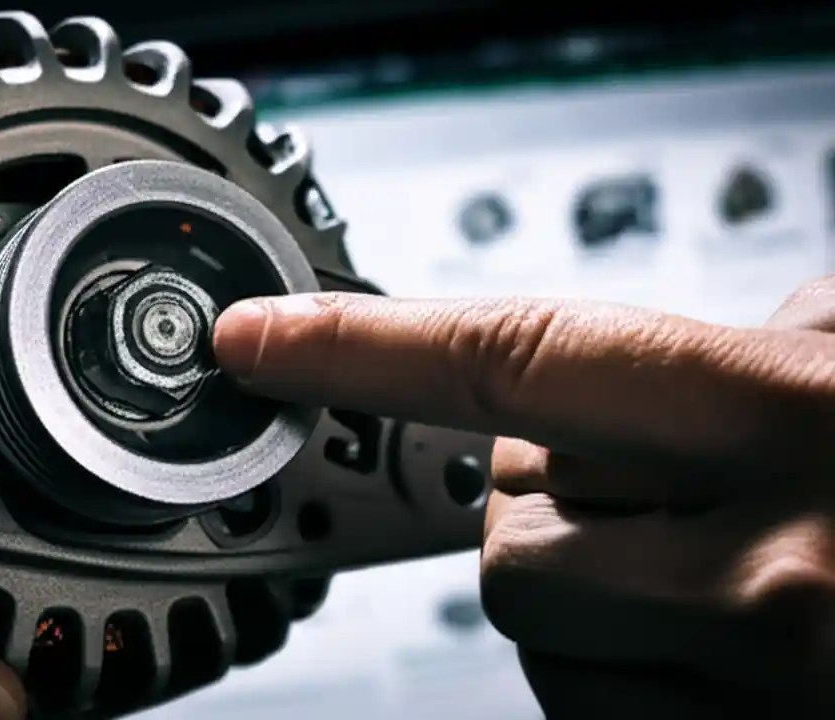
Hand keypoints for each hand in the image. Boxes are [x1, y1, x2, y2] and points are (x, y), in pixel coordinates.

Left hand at [214, 285, 834, 717]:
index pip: (514, 360)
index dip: (359, 349)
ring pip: (538, 628)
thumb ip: (765, 350)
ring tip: (705, 574)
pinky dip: (627, 674)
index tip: (258, 345)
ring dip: (591, 594)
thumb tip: (619, 356)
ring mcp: (762, 686)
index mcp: (801, 419)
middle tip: (647, 490)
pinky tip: (714, 648)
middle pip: (507, 527)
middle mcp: (776, 562)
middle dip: (552, 504)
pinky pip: (590, 714)